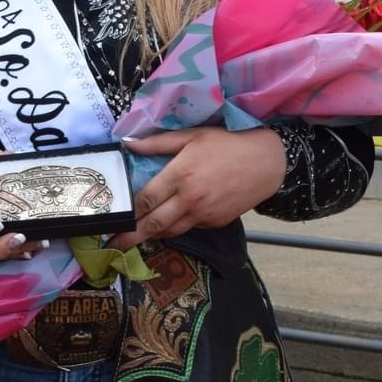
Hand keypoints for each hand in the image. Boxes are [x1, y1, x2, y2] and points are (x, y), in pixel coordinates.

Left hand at [110, 127, 286, 247]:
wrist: (267, 162)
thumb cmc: (228, 143)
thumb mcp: (193, 135)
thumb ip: (158, 143)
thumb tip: (129, 144)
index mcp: (181, 174)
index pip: (146, 199)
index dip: (128, 211)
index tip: (114, 218)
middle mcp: (190, 199)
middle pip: (154, 224)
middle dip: (130, 237)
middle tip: (114, 246)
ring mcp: (204, 214)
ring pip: (170, 231)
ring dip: (152, 234)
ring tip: (136, 238)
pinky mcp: (215, 222)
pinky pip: (189, 227)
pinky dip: (177, 226)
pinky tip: (170, 220)